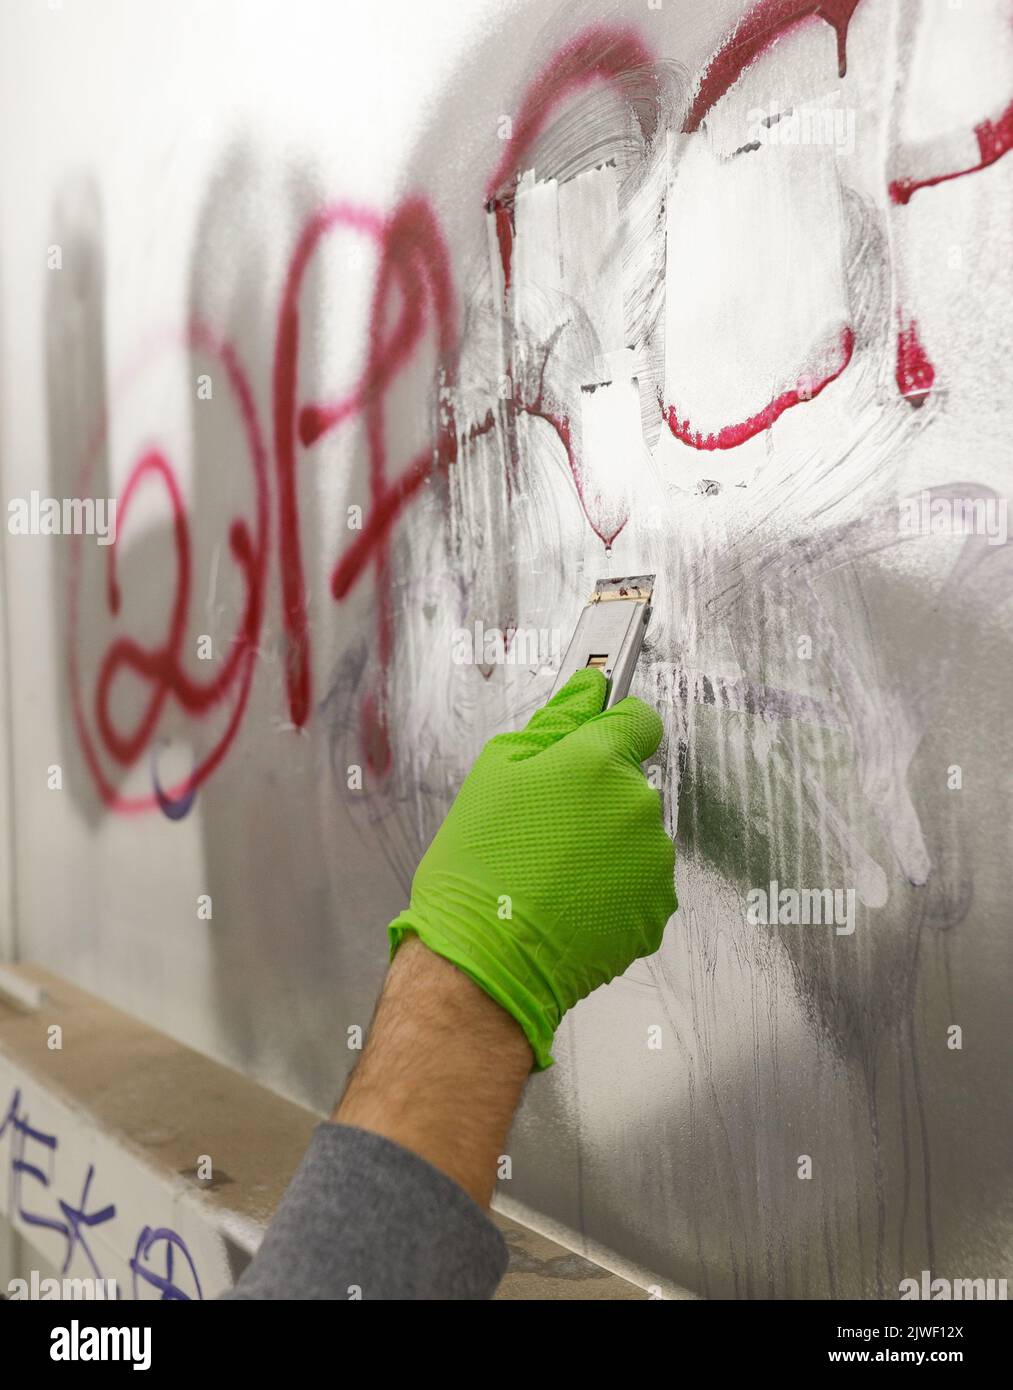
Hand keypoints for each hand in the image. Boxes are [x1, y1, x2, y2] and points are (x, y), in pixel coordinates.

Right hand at [388, 667, 676, 1068]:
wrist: (484, 961)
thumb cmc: (478, 867)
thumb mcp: (497, 771)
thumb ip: (555, 721)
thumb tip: (589, 686)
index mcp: (600, 762)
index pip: (638, 721)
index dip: (614, 731)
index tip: (592, 748)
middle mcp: (638, 805)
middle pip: (631, 784)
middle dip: (598, 798)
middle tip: (546, 829)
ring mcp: (653, 862)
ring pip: (636, 838)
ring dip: (607, 848)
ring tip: (554, 874)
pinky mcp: (656, 910)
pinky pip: (640, 886)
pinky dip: (613, 892)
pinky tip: (570, 904)